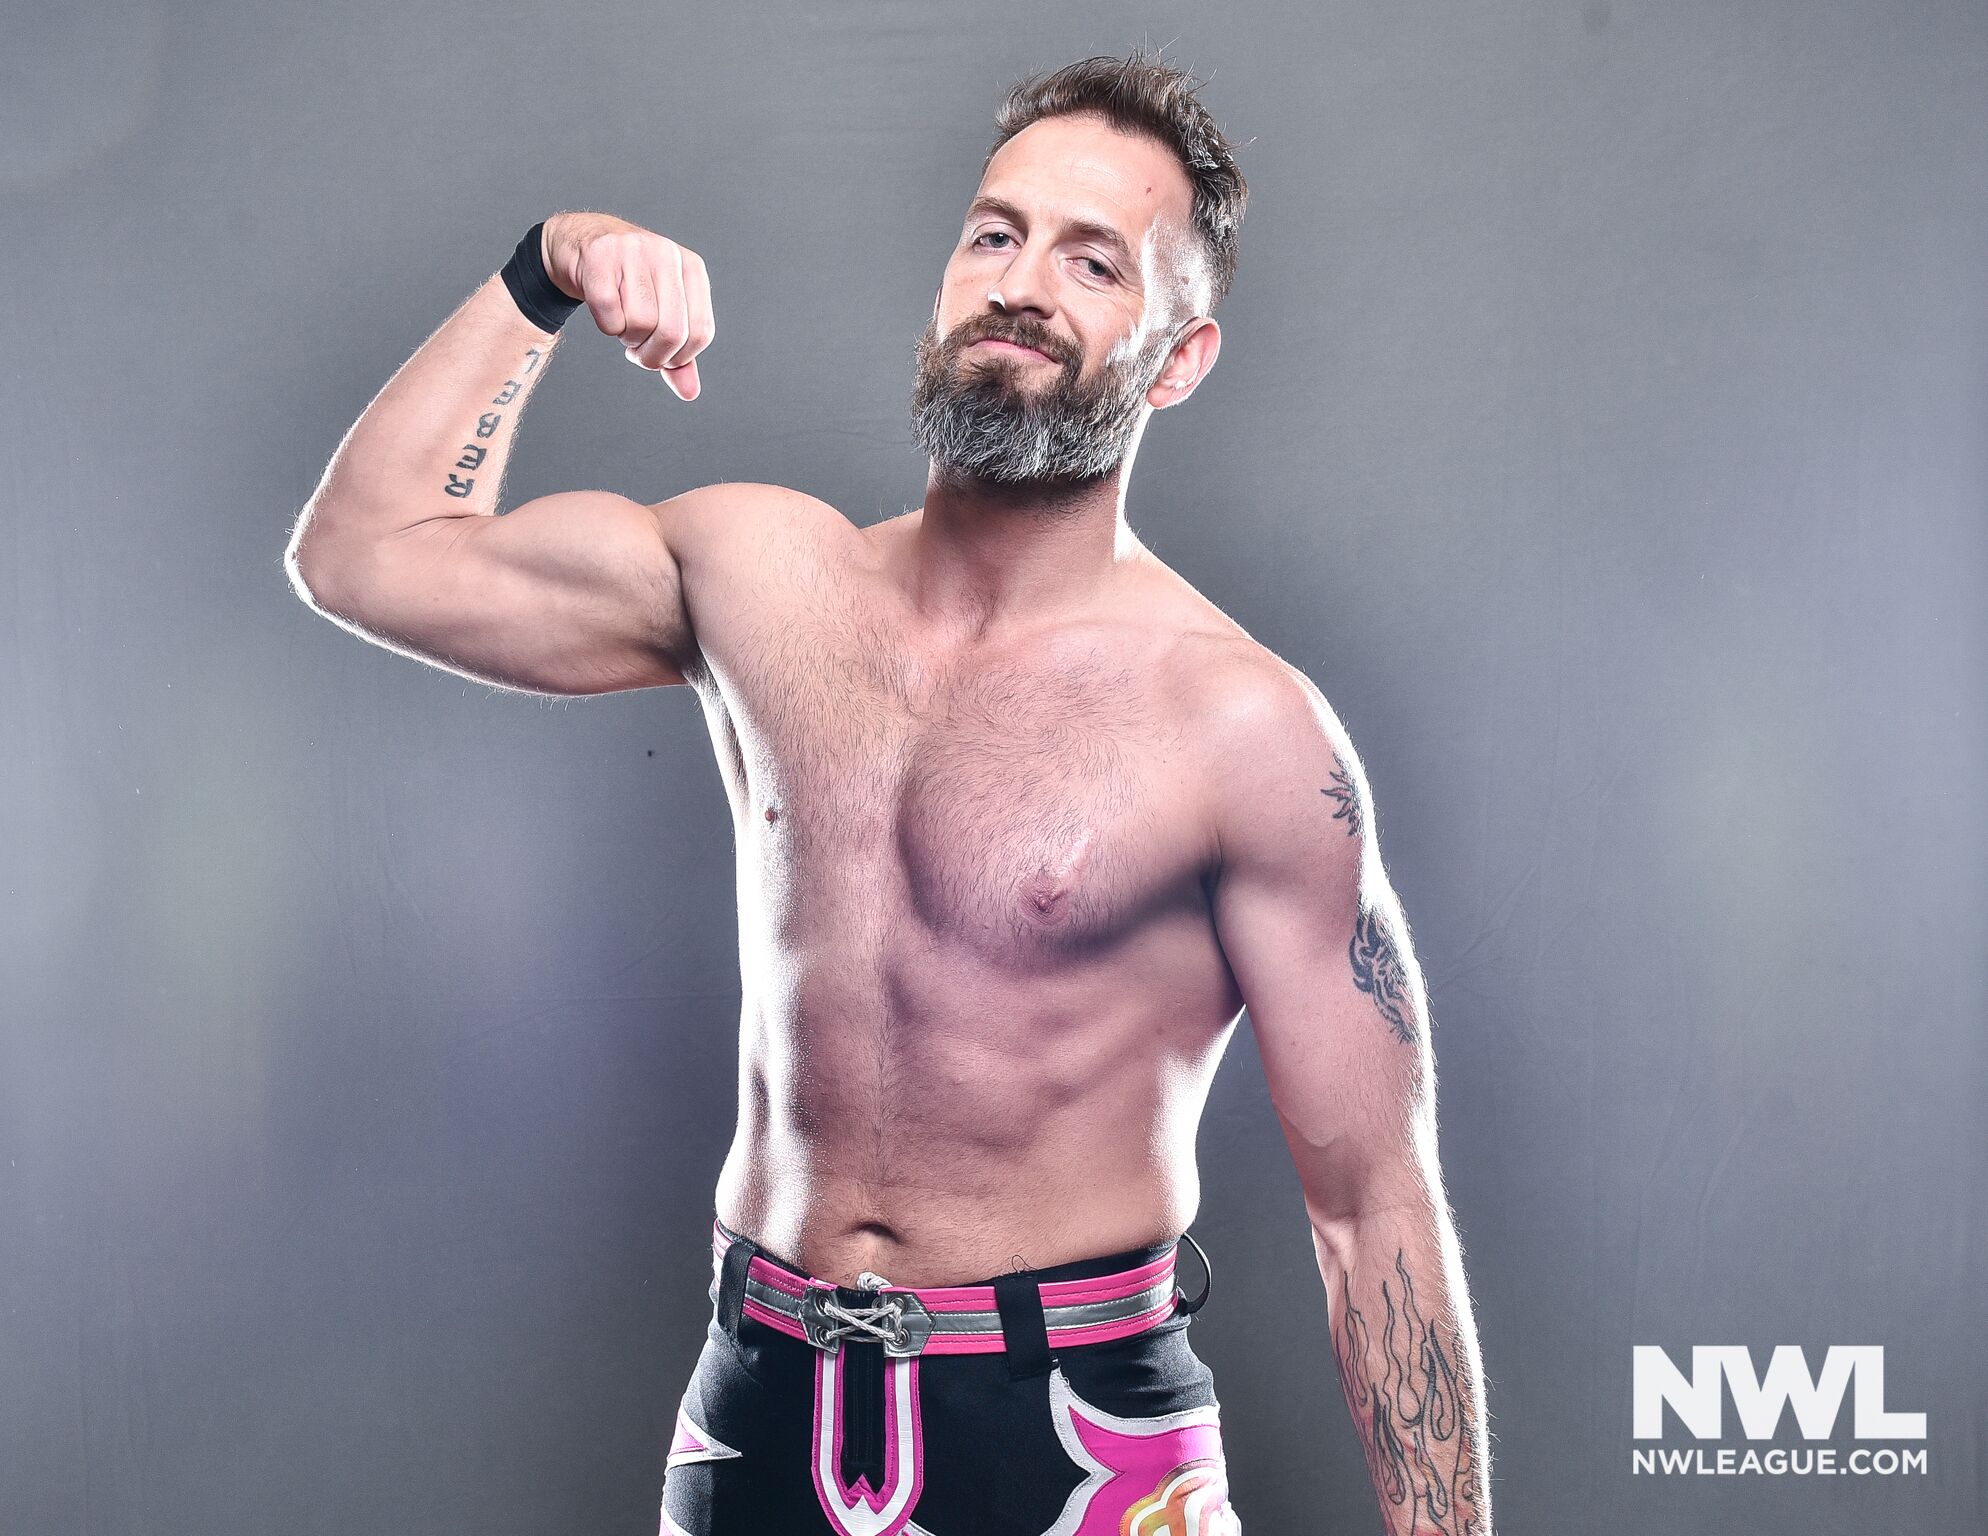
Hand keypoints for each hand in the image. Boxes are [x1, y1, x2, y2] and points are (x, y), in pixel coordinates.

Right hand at [541, 211, 714, 398]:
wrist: (580, 242)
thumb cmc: (628, 285)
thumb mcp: (662, 314)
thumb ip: (679, 354)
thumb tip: (690, 392)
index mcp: (691, 267)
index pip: (702, 332)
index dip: (680, 358)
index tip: (662, 355)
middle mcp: (666, 254)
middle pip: (673, 332)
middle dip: (652, 356)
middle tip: (637, 349)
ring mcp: (632, 251)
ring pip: (641, 324)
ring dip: (627, 337)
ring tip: (622, 322)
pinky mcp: (598, 257)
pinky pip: (610, 316)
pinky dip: (607, 327)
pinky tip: (606, 312)